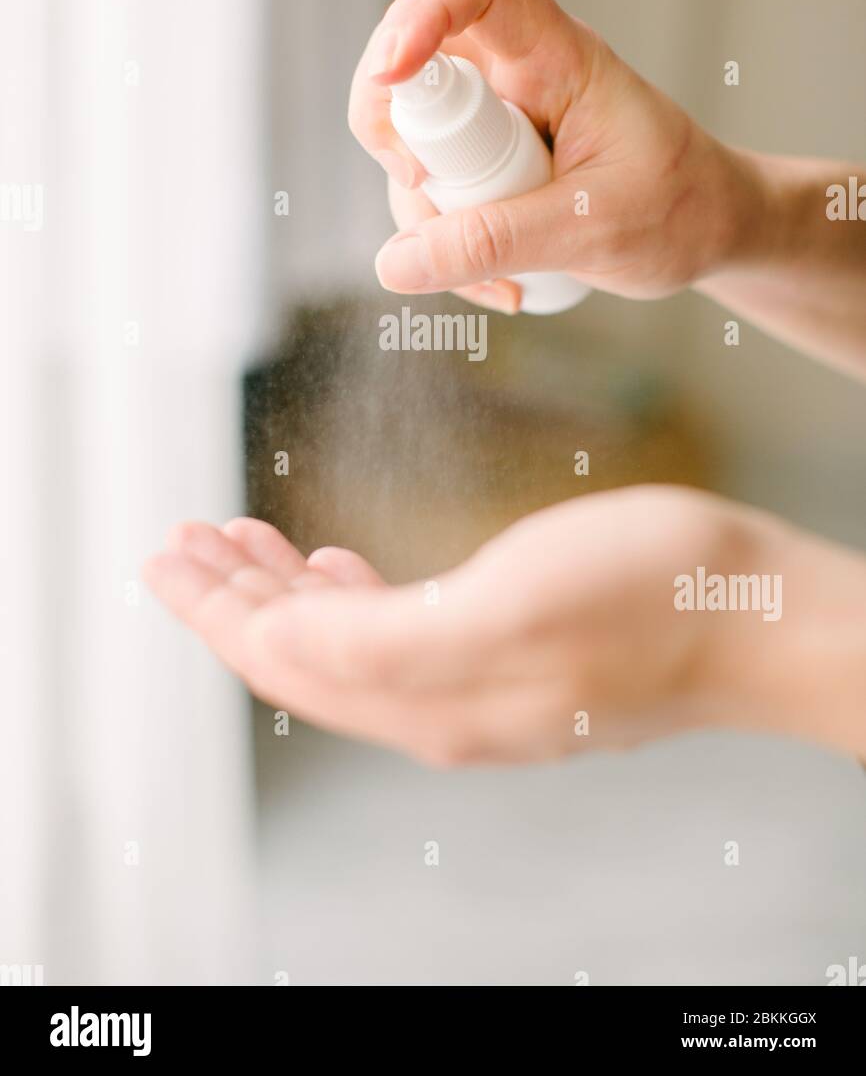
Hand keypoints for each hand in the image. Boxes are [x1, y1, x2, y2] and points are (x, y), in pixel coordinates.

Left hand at [142, 487, 863, 764]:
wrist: (757, 613)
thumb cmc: (648, 596)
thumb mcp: (508, 606)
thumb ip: (386, 641)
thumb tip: (279, 648)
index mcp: (426, 696)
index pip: (283, 661)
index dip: (215, 610)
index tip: (165, 554)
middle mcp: (438, 701)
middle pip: (300, 652)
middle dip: (233, 595)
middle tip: (181, 539)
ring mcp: (475, 679)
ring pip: (343, 637)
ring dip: (283, 586)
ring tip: (237, 537)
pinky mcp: (507, 650)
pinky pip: (395, 626)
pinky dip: (346, 587)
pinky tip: (333, 558)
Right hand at [349, 0, 760, 312]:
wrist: (714, 231)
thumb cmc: (682, 208)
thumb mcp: (596, 228)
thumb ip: (500, 241)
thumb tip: (396, 263)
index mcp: (560, 55)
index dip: (421, 11)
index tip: (393, 75)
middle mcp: (516, 73)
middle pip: (414, 63)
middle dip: (396, 138)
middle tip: (428, 197)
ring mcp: (493, 119)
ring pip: (410, 142)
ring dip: (425, 216)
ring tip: (496, 278)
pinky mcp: (483, 165)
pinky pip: (430, 191)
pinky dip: (443, 244)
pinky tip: (500, 282)